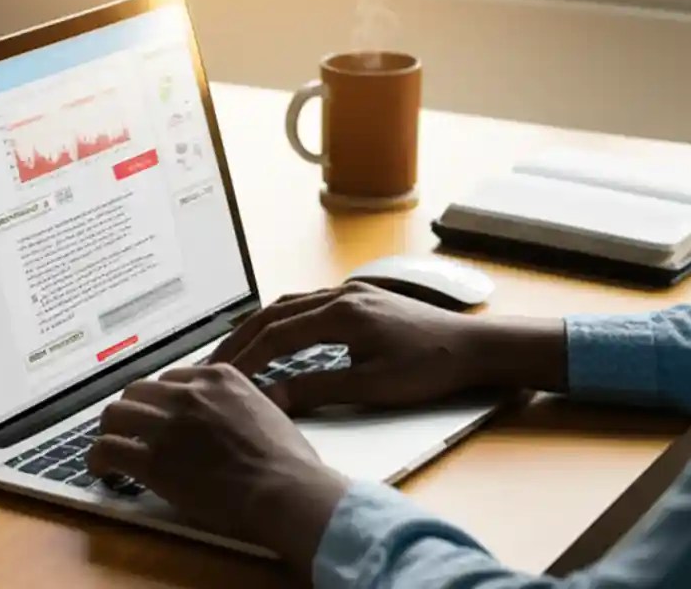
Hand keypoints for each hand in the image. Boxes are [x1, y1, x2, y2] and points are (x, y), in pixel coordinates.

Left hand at [85, 364, 348, 575]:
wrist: (285, 490)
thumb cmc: (289, 461)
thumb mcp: (267, 410)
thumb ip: (240, 404)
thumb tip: (232, 414)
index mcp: (219, 377)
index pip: (173, 377)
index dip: (163, 400)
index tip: (162, 417)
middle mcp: (189, 393)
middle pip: (138, 390)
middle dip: (133, 411)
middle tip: (133, 433)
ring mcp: (168, 425)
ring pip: (115, 414)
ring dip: (111, 431)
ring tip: (112, 449)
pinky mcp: (152, 460)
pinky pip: (107, 448)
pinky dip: (98, 458)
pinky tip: (102, 470)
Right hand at [209, 282, 566, 413]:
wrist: (475, 347)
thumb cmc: (430, 368)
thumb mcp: (372, 387)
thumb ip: (317, 389)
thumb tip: (271, 398)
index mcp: (341, 313)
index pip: (276, 334)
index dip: (245, 358)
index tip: (222, 378)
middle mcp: (341, 294)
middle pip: (274, 313)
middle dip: (241, 340)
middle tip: (214, 364)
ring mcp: (351, 292)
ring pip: (289, 304)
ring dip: (259, 327)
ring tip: (236, 351)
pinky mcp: (361, 298)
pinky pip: (308, 303)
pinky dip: (283, 320)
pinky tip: (277, 336)